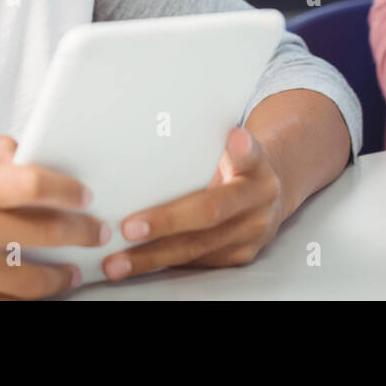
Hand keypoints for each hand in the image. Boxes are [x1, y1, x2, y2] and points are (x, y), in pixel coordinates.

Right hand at [0, 134, 108, 299]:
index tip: (86, 195)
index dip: (70, 190)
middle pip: (46, 233)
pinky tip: (35, 293)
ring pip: (32, 282)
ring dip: (61, 278)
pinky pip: (2, 306)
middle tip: (96, 233)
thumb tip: (31, 152)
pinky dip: (24, 302)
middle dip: (82, 234)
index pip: (36, 185)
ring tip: (72, 273)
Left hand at [101, 127, 285, 281]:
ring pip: (198, 247)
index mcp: (256, 165)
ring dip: (153, 256)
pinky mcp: (240, 256)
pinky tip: (134, 263)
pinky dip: (161, 263)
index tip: (234, 137)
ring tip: (117, 262)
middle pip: (212, 211)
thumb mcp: (226, 146)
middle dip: (166, 221)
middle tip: (129, 227)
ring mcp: (252, 232)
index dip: (242, 149)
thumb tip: (154, 121)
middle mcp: (259, 199)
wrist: (269, 195)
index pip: (250, 154)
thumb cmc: (231, 165)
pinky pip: (196, 263)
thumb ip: (204, 140)